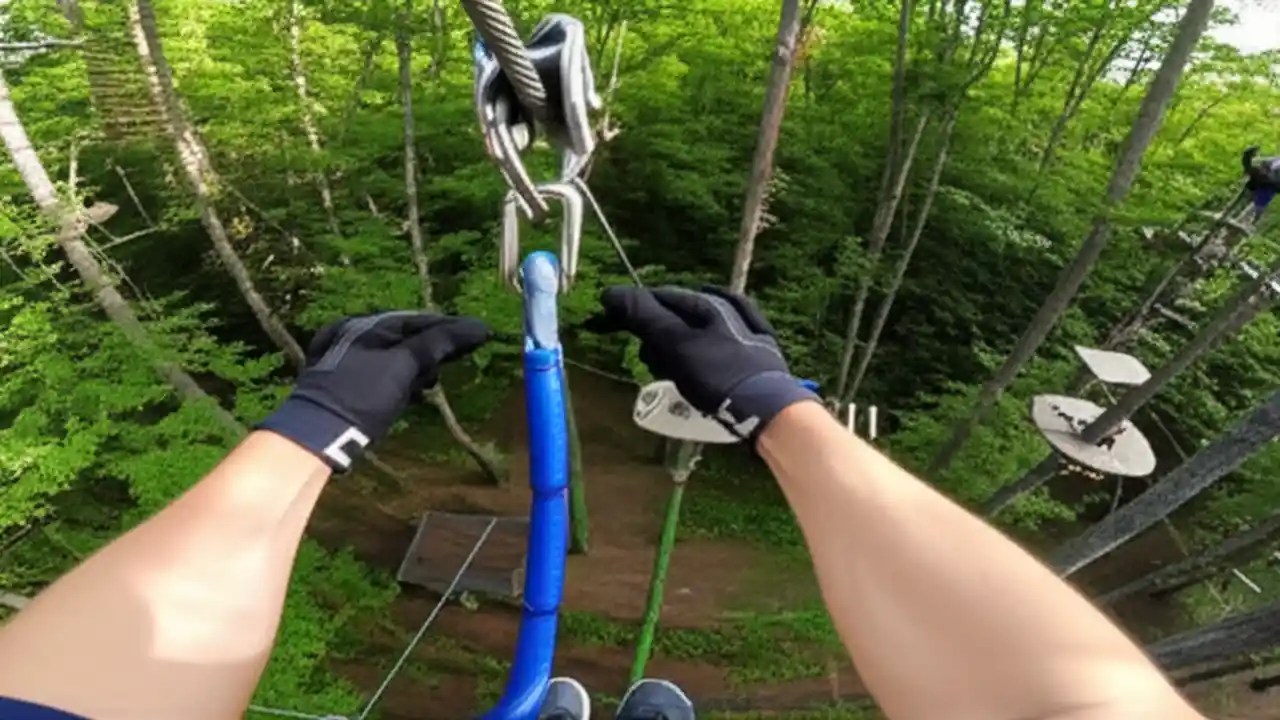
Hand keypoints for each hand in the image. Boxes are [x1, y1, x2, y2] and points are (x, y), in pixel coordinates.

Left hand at [258, 312, 489, 470]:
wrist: (315, 434)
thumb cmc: (362, 395)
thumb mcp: (403, 366)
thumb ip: (438, 344)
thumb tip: (477, 328)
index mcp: (366, 325)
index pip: (420, 320)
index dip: (452, 328)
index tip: (481, 334)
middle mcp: (354, 333)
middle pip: (407, 336)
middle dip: (435, 348)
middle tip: (460, 359)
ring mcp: (346, 356)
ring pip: (395, 354)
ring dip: (418, 366)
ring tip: (432, 381)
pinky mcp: (343, 380)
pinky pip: (382, 371)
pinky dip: (401, 378)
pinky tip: (412, 391)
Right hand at [586, 286, 816, 440]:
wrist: (769, 410)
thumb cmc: (718, 375)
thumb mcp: (676, 345)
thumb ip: (645, 317)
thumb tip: (611, 293)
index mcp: (708, 300)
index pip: (655, 297)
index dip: (627, 311)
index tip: (603, 327)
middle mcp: (727, 306)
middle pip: (674, 315)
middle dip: (654, 337)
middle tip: (651, 364)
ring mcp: (745, 329)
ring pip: (693, 333)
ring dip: (674, 352)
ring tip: (673, 376)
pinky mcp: (755, 353)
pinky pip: (713, 348)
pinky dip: (695, 358)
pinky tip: (696, 373)